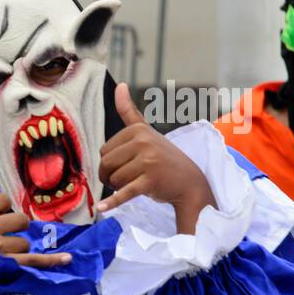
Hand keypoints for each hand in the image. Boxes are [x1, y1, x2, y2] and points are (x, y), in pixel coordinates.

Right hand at [0, 168, 71, 267]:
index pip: (2, 199)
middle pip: (19, 219)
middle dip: (13, 226)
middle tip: (0, 235)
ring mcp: (0, 248)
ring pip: (24, 241)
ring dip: (18, 246)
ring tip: (2, 253)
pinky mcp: (7, 265)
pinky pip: (34, 260)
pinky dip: (52, 261)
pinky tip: (68, 258)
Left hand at [96, 83, 215, 233]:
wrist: (190, 184)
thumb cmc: (163, 159)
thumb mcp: (147, 133)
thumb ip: (130, 112)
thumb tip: (119, 85)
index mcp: (138, 130)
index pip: (104, 152)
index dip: (111, 163)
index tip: (126, 164)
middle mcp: (143, 143)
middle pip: (105, 165)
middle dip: (111, 176)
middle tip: (130, 178)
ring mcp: (147, 162)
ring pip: (113, 180)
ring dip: (119, 187)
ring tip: (138, 183)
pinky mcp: (149, 181)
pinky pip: (124, 192)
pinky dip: (113, 202)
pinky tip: (103, 208)